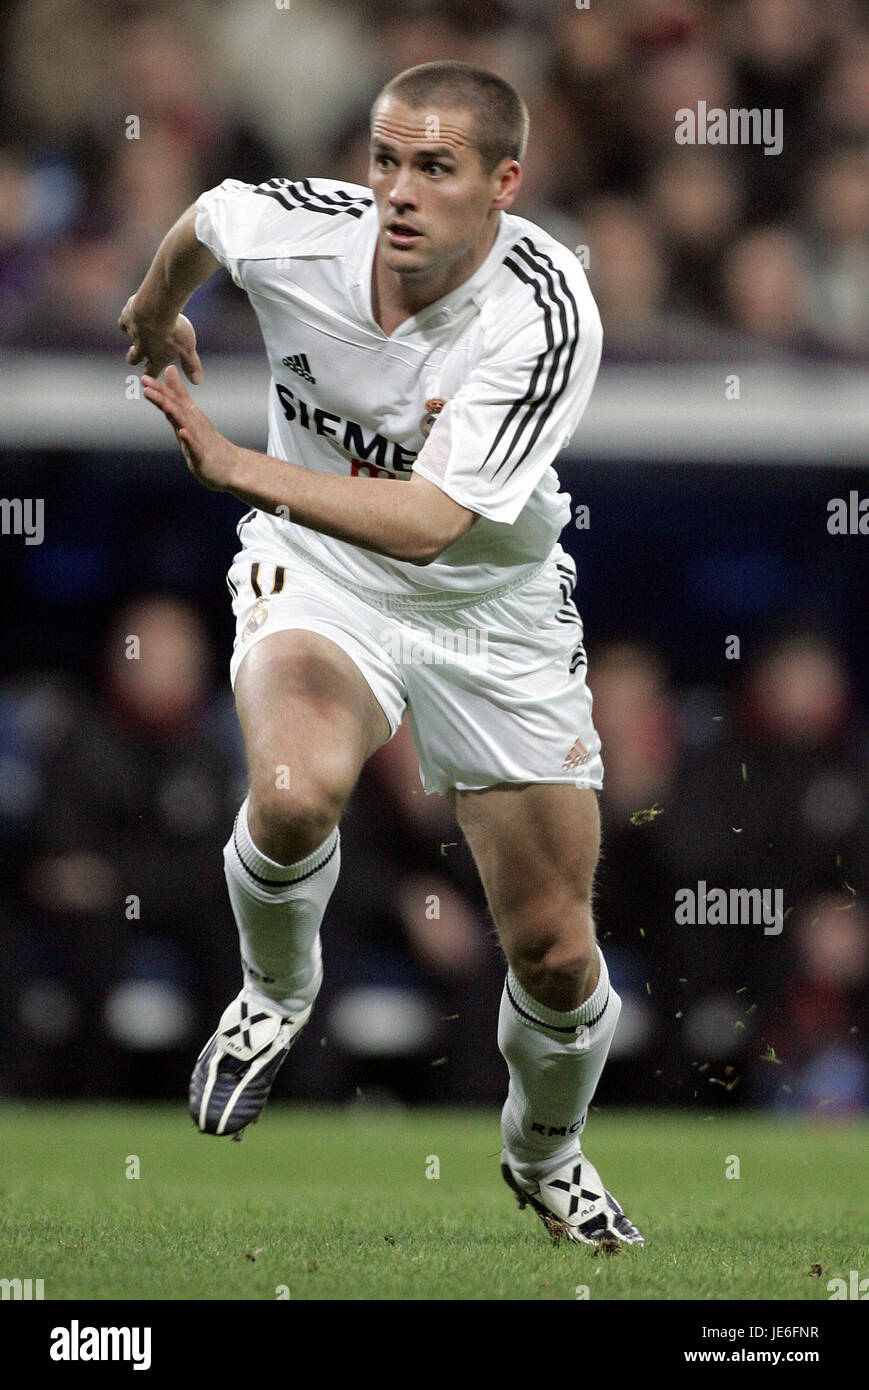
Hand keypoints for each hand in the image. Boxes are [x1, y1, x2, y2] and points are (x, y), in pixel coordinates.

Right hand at [118, 296, 202, 381]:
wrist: (155, 309)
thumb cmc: (175, 331)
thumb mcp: (187, 349)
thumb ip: (191, 365)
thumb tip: (196, 382)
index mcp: (157, 358)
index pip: (151, 372)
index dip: (150, 374)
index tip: (148, 374)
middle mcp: (142, 348)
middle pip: (133, 359)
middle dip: (134, 359)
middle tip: (137, 355)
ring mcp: (133, 333)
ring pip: (130, 339)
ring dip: (133, 339)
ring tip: (139, 333)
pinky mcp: (127, 319)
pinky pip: (124, 323)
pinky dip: (128, 320)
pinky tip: (133, 315)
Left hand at [142, 365, 238, 490]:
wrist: (231, 466)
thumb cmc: (208, 441)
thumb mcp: (190, 415)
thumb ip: (179, 393)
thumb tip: (170, 369)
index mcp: (189, 416)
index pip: (173, 399)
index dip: (158, 389)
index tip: (145, 377)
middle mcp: (193, 424)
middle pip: (177, 408)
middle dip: (162, 395)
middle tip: (147, 382)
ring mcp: (198, 440)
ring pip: (186, 425)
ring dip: (175, 414)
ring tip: (165, 404)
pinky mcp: (202, 456)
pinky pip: (195, 447)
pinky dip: (189, 439)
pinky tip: (183, 432)